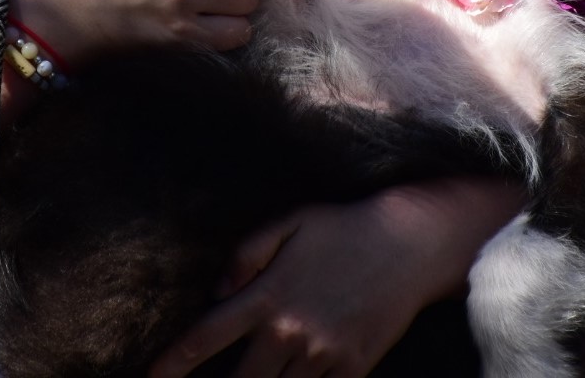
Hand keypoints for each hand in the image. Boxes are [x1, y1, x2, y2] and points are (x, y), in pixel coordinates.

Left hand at [149, 177, 524, 377]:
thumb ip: (246, 253)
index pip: (207, 337)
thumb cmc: (345, 229)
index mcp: (268, 295)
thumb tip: (216, 290)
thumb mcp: (290, 222)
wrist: (411, 244)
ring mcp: (323, 354)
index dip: (173, 363)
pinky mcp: (354, 367)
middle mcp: (290, 331)